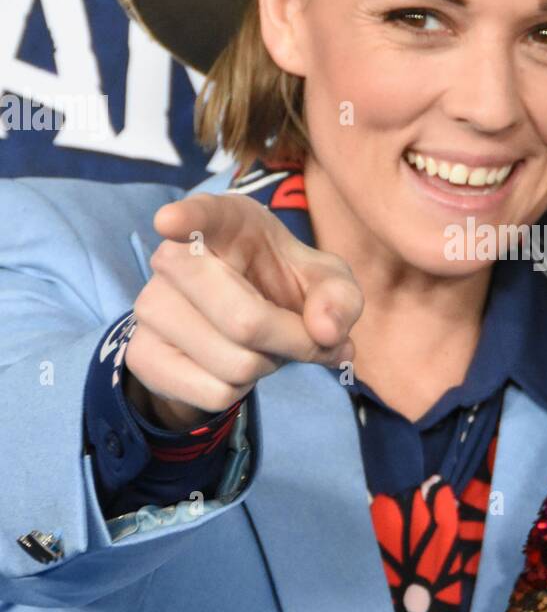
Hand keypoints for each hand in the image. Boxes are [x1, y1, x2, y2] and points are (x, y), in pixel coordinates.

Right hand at [123, 191, 362, 431]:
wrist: (236, 326)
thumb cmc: (282, 285)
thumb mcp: (326, 283)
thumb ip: (340, 297)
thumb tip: (327, 331)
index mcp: (224, 222)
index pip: (202, 216)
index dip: (188, 218)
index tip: (170, 220)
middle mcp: (175, 258)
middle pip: (246, 321)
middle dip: (295, 342)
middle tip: (303, 336)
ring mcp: (151, 307)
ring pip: (234, 364)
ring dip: (266, 366)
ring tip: (259, 343)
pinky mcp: (142, 355)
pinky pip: (215, 394)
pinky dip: (241, 391)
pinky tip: (231, 364)